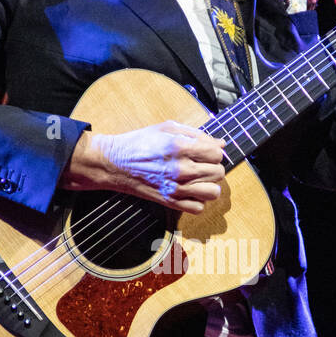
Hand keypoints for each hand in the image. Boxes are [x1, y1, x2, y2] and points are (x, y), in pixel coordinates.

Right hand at [62, 121, 226, 212]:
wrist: (115, 163)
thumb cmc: (140, 142)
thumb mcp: (167, 128)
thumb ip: (197, 134)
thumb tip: (220, 144)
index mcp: (180, 147)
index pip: (217, 154)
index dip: (213, 152)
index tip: (205, 152)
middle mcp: (181, 169)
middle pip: (219, 173)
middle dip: (213, 167)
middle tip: (201, 164)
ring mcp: (176, 187)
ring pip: (213, 192)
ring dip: (210, 185)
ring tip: (199, 179)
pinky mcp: (170, 202)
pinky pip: (199, 208)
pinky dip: (198, 201)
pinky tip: (190, 191)